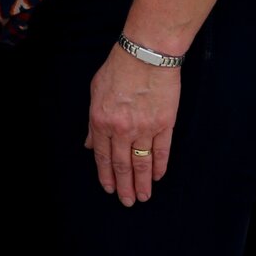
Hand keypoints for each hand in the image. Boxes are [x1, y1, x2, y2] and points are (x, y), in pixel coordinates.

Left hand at [85, 44, 179, 205]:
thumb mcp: (95, 91)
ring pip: (142, 162)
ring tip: (144, 196)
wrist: (146, 54)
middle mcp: (121, 129)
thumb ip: (93, 122)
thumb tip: (90, 144)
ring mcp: (144, 128)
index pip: (103, 156)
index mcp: (101, 121)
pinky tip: (158, 176)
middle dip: (125, 185)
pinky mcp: (164, 125)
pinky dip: (160, 166)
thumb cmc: (118, 68)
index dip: (106, 175)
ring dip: (143, 182)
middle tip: (128, 201)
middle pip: (122, 164)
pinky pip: (162, 151)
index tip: (110, 188)